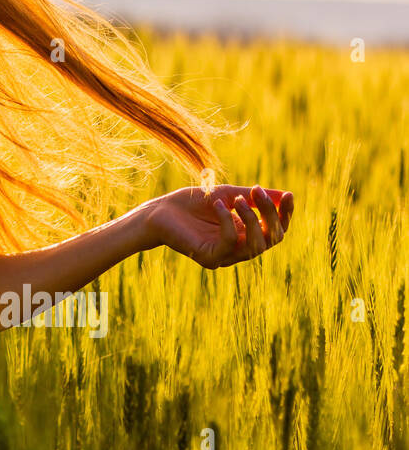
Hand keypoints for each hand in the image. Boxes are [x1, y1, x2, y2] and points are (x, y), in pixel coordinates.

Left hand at [144, 183, 293, 268]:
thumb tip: (286, 195)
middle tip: (257, 191)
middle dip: (269, 214)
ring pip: (255, 246)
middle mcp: (239, 249)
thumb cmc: (191, 203)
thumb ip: (253, 197)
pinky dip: (228, 222)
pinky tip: (218, 205)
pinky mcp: (209, 258)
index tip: (290, 195)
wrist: (159, 211)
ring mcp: (225, 257)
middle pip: (272, 239)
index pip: (277, 231)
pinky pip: (229, 243)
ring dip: (251, 219)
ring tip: (238, 199)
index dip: (285, 214)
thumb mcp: (227, 195)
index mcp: (246, 235)